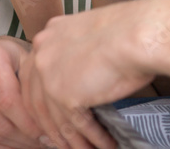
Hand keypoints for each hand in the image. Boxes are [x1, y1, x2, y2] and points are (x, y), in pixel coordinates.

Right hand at [0, 37, 44, 148]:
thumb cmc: (11, 58)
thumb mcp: (27, 60)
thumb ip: (35, 86)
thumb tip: (49, 125)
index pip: (8, 101)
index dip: (29, 123)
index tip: (47, 133)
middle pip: (0, 121)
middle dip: (26, 138)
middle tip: (43, 142)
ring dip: (15, 144)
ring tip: (32, 142)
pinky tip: (14, 145)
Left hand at [19, 3, 159, 147]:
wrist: (136, 35)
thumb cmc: (127, 31)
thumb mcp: (91, 35)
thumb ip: (78, 53)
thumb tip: (83, 77)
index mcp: (48, 35)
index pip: (33, 74)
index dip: (41, 99)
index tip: (50, 117)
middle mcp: (42, 52)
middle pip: (36, 98)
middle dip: (49, 125)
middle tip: (62, 142)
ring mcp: (48, 74)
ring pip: (55, 117)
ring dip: (72, 139)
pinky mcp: (62, 93)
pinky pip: (75, 124)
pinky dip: (91, 138)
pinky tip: (104, 145)